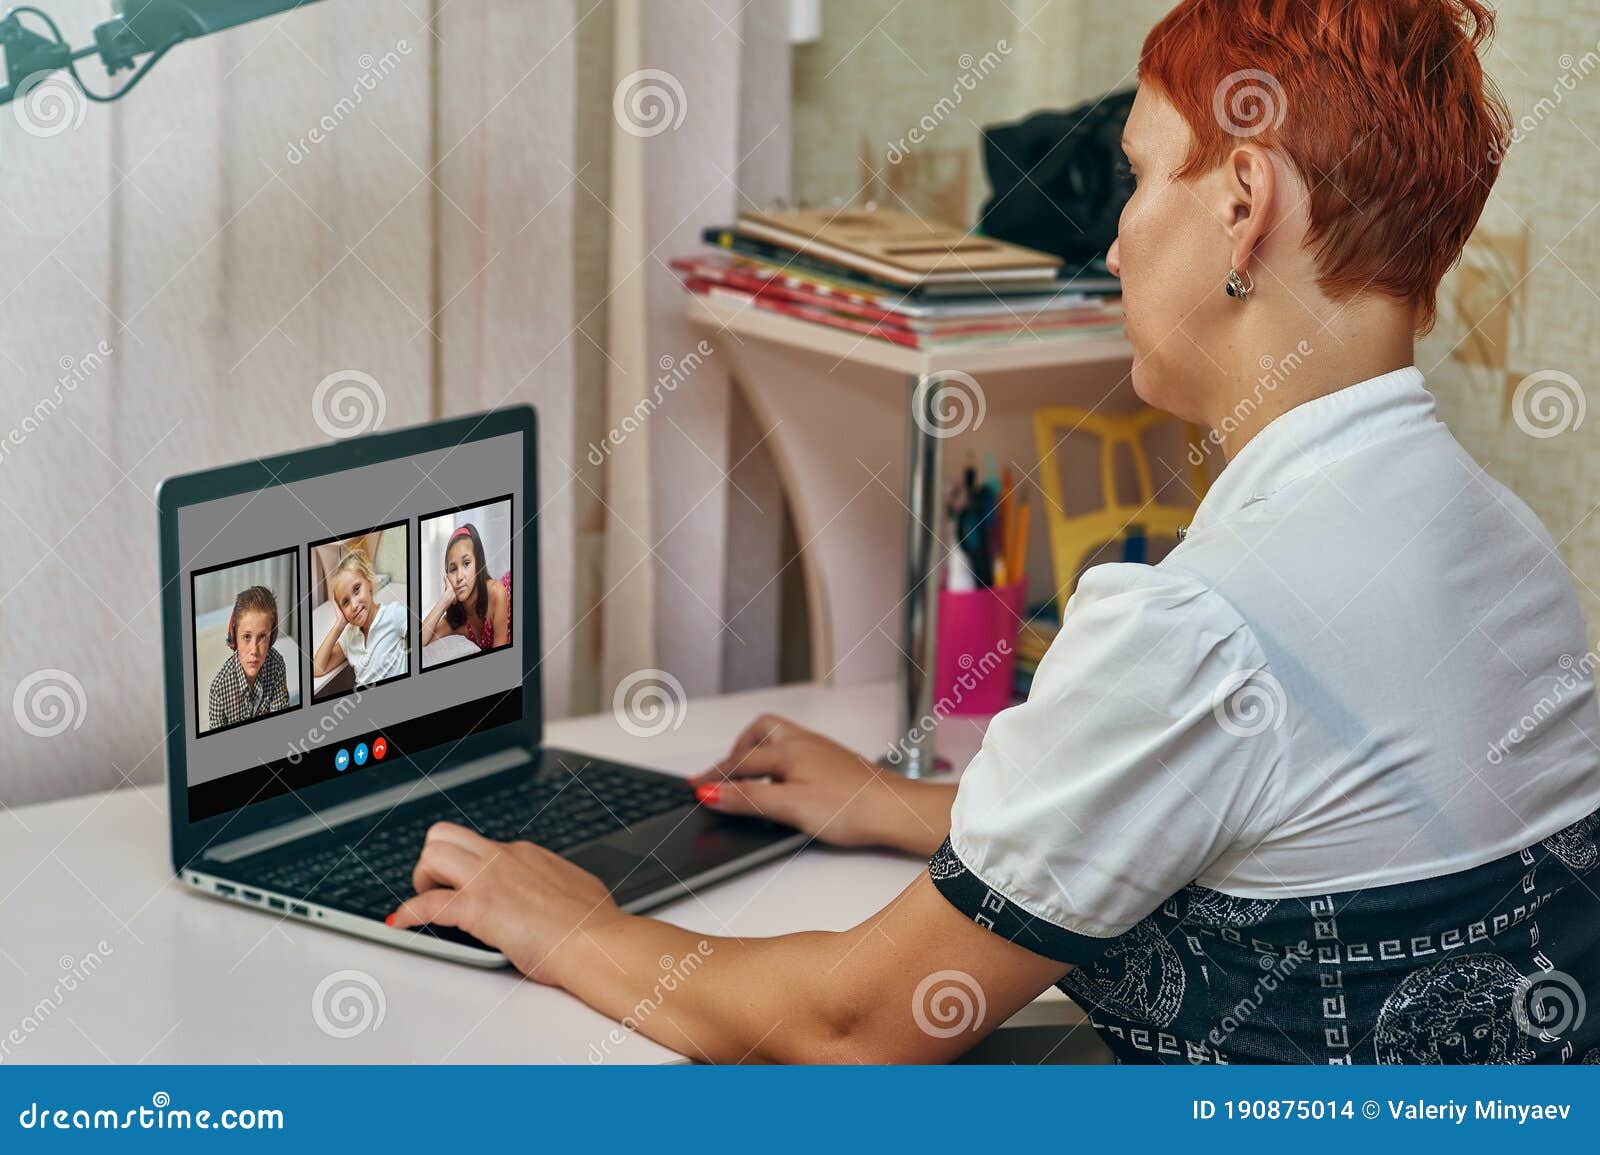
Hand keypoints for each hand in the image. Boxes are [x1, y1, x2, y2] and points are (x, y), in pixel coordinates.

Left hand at [388, 822, 622, 983]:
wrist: (596, 942)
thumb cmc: (593, 924)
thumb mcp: (575, 889)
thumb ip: (557, 886)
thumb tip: (560, 894)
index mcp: (526, 855)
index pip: (480, 846)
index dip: (466, 867)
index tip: (464, 885)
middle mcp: (504, 859)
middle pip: (446, 835)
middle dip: (433, 861)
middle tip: (438, 888)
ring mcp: (489, 880)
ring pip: (433, 854)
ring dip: (421, 879)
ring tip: (425, 902)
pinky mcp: (479, 908)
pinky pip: (428, 903)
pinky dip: (408, 912)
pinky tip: (401, 924)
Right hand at [689, 715, 953, 855]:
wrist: (895, 809)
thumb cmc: (851, 807)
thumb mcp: (790, 807)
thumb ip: (749, 799)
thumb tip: (712, 793)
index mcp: (789, 750)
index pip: (741, 762)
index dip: (716, 777)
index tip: (697, 787)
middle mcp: (804, 742)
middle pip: (760, 733)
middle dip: (738, 749)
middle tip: (725, 774)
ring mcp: (822, 750)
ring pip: (781, 739)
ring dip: (760, 752)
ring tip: (751, 777)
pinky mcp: (835, 762)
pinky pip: (797, 751)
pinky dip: (780, 761)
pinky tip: (786, 782)